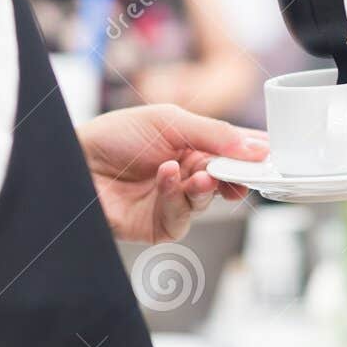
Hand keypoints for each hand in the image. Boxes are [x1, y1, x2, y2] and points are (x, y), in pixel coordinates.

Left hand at [77, 104, 265, 243]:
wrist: (74, 161)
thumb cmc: (113, 136)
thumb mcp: (169, 120)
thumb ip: (213, 134)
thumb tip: (254, 147)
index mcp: (193, 145)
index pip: (233, 150)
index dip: (253, 153)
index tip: (273, 154)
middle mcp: (187, 174)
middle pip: (228, 179)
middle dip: (236, 174)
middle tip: (246, 169)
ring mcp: (173, 201)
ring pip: (208, 201)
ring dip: (206, 187)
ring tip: (198, 174)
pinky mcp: (158, 226)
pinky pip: (182, 218)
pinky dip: (178, 197)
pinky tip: (167, 178)